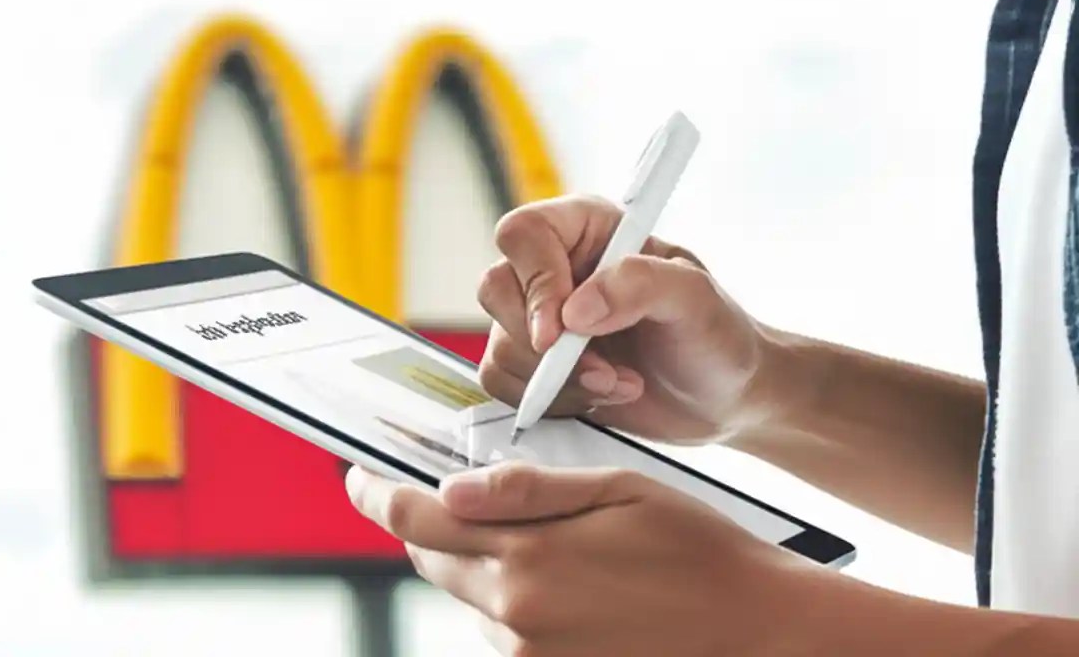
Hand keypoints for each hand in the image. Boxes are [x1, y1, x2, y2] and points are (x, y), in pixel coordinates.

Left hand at [346, 462, 824, 656]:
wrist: (759, 632)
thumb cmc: (698, 552)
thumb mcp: (617, 491)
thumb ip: (528, 490)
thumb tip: (453, 488)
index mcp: (528, 556)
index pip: (418, 521)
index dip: (378, 495)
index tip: (358, 478)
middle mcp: (516, 614)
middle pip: (435, 562)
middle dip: (431, 527)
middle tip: (456, 500)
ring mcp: (532, 655)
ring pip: (473, 600)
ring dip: (485, 569)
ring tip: (557, 548)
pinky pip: (508, 635)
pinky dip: (518, 605)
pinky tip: (576, 589)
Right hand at [478, 195, 786, 443]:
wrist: (723, 397)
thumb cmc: (717, 337)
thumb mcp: (696, 300)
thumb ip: (640, 285)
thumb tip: (575, 310)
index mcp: (590, 230)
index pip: (526, 234)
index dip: (536, 282)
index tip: (562, 330)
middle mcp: (557, 268)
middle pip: (497, 289)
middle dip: (544, 345)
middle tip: (602, 368)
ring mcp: (542, 318)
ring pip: (500, 344)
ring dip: (557, 380)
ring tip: (619, 383)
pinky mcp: (535, 366)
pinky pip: (503, 382)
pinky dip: (550, 401)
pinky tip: (598, 398)